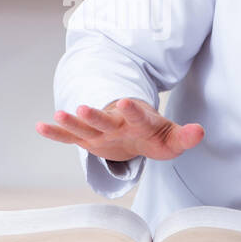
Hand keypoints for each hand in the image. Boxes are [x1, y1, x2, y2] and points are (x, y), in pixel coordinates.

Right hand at [35, 98, 204, 163]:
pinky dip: (56, 133)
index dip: (133, 109)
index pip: (137, 115)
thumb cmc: (154, 135)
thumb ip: (184, 135)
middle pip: (106, 119)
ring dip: (72, 121)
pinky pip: (70, 138)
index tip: (126, 101)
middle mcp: (117, 123)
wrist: (136, 133)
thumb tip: (200, 131)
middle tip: (83, 107)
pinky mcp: (88, 139)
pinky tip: (40, 126)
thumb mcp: (172, 138)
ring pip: (85, 127)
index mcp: (139, 121)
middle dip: (95, 114)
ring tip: (57, 114)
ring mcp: (100, 130)